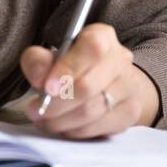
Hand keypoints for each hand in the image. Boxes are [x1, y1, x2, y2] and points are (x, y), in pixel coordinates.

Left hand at [19, 23, 159, 137]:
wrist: (108, 83)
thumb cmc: (74, 68)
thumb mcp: (51, 57)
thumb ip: (38, 61)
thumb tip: (39, 78)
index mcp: (102, 36)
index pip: (92, 49)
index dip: (67, 69)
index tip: (46, 88)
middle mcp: (120, 59)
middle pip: (89, 86)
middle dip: (56, 104)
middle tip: (35, 111)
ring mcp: (129, 87)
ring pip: (92, 111)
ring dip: (62, 120)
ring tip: (44, 120)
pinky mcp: (131, 112)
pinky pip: (99, 127)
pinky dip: (75, 130)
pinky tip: (64, 126)